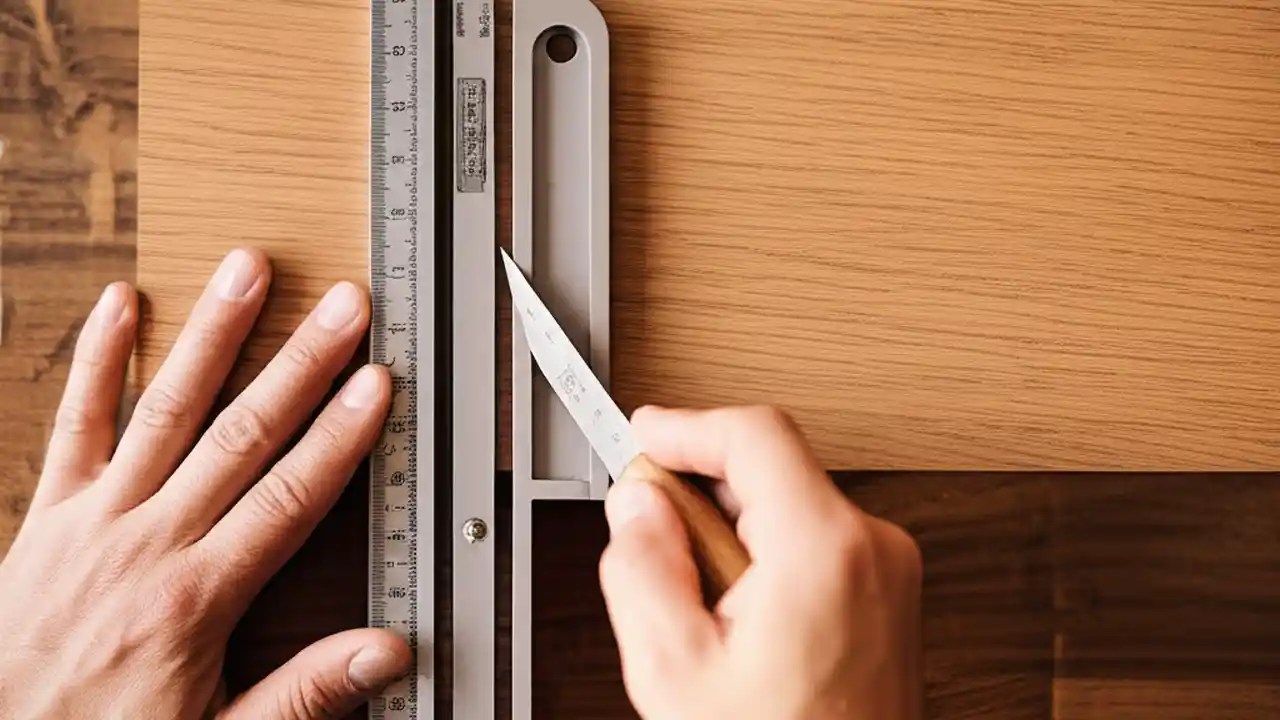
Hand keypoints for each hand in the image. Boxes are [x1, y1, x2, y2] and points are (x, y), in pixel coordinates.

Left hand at [0, 249, 409, 718]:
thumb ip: (303, 693)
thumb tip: (381, 653)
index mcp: (198, 596)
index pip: (289, 496)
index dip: (339, 435)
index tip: (375, 385)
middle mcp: (149, 541)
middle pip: (242, 434)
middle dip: (301, 364)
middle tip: (343, 309)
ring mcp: (96, 516)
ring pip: (166, 407)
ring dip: (213, 335)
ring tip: (248, 274)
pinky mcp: (51, 511)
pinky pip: (76, 423)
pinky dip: (95, 360)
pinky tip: (118, 304)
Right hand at [600, 406, 922, 719]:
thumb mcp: (674, 671)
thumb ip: (640, 572)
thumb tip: (636, 509)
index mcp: (824, 550)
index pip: (753, 435)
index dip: (687, 425)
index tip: (646, 434)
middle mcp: (871, 548)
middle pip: (770, 466)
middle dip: (700, 491)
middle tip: (653, 538)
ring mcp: (888, 571)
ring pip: (788, 503)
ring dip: (730, 531)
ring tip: (702, 608)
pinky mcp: (886, 592)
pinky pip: (813, 540)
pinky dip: (765, 555)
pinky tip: (738, 619)